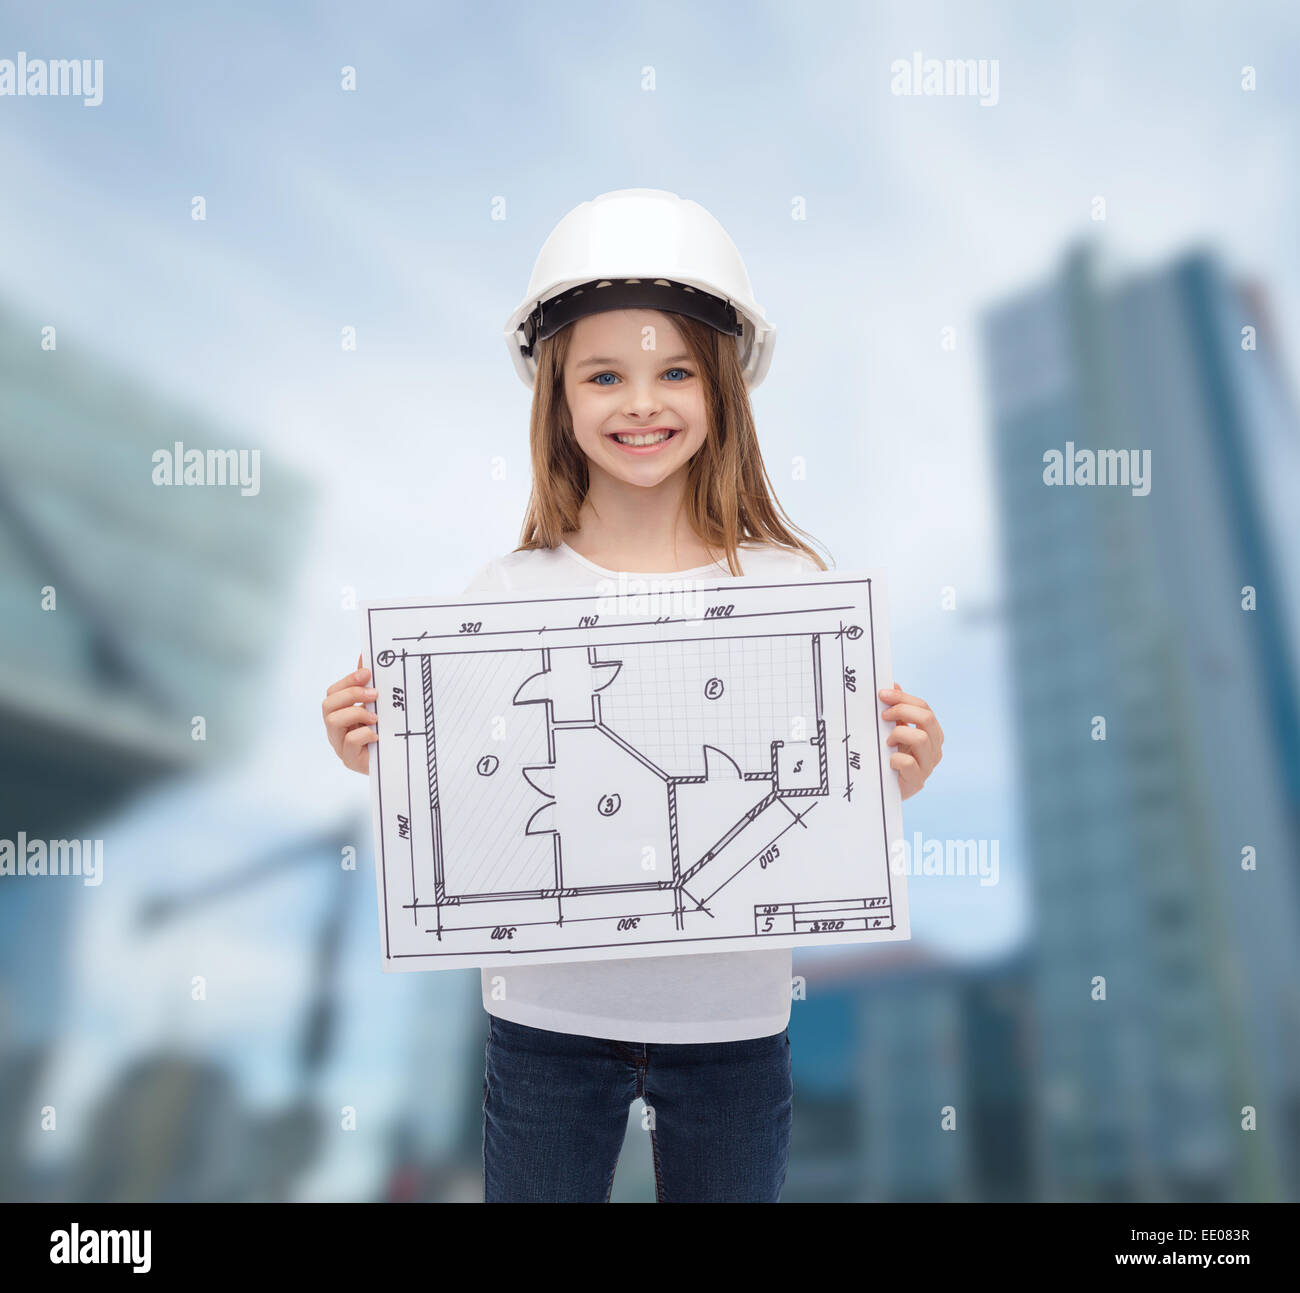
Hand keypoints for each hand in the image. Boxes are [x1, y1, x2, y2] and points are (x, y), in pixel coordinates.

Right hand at [322, 653, 378, 773]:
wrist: (399, 760)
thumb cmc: (386, 731)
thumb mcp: (378, 706)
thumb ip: (369, 684)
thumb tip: (364, 656)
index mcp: (340, 713)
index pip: (333, 692)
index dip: (348, 680)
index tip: (368, 673)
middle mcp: (336, 729)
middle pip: (327, 705)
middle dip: (351, 694)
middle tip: (375, 693)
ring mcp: (340, 745)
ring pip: (333, 722)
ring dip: (356, 713)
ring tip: (376, 717)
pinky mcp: (351, 760)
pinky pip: (349, 743)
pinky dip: (364, 734)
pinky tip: (377, 734)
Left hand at [879, 682, 942, 800]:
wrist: (884, 789)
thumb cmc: (890, 757)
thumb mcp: (893, 731)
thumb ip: (896, 711)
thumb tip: (892, 684)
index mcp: (932, 733)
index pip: (924, 708)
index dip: (903, 698)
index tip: (882, 694)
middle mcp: (935, 748)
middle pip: (927, 719)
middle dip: (902, 711)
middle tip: (882, 716)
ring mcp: (928, 765)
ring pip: (921, 738)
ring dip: (898, 734)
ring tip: (887, 742)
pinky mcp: (917, 781)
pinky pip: (909, 763)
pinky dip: (895, 758)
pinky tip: (888, 761)